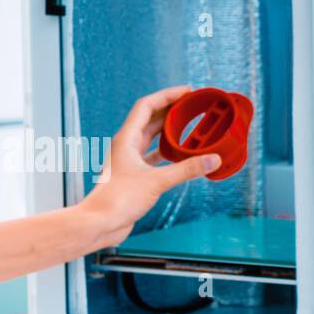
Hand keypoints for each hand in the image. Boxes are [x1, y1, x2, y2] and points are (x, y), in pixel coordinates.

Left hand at [76, 84, 220, 248]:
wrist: (101, 223)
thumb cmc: (118, 199)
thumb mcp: (157, 181)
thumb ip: (186, 169)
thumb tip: (212, 159)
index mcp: (126, 138)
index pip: (147, 105)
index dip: (167, 95)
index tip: (187, 91)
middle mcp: (126, 146)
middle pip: (150, 119)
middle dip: (171, 110)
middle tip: (192, 106)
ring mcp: (129, 160)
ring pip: (151, 138)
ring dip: (169, 131)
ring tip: (190, 125)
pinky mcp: (133, 175)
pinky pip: (153, 157)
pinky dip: (167, 153)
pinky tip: (181, 154)